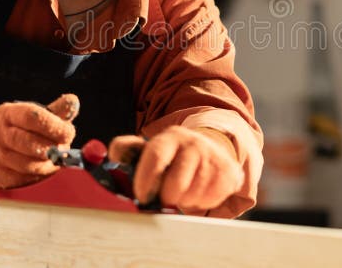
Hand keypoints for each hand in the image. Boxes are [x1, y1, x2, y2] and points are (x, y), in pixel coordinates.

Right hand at [0, 94, 78, 189]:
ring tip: (53, 159)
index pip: (31, 117)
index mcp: (8, 114)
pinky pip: (22, 179)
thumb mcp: (33, 114)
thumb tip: (73, 101)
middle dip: (52, 147)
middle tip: (62, 148)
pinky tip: (41, 168)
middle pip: (29, 142)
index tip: (69, 133)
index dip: (54, 126)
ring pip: (28, 164)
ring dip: (47, 164)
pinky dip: (37, 175)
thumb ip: (55, 111)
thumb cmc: (18, 128)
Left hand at [109, 126, 243, 211]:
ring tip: (183, 193)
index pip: (155, 155)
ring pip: (194, 195)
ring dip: (185, 201)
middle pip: (176, 184)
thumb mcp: (148, 148)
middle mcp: (193, 144)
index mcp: (169, 138)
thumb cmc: (171, 156)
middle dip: (167, 197)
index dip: (146, 179)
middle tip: (165, 198)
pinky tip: (198, 192)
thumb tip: (112, 155)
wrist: (210, 147)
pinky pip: (212, 198)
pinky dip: (202, 202)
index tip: (142, 196)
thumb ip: (126, 150)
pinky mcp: (229, 171)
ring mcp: (212, 157)